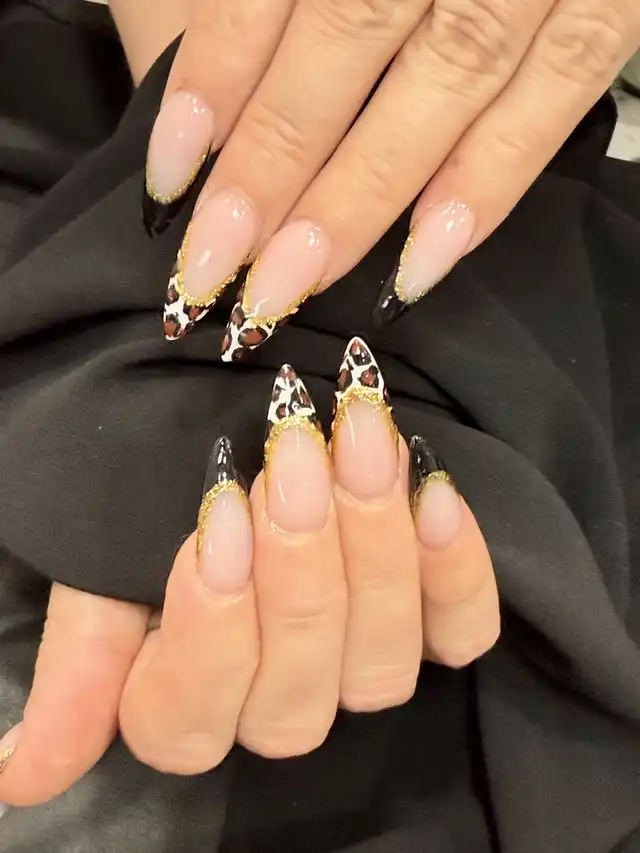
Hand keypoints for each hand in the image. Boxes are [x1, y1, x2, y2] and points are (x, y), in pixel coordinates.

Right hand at [0, 339, 498, 803]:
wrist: (239, 422)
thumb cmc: (156, 491)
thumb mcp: (104, 561)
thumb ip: (82, 659)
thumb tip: (21, 774)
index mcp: (191, 702)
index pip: (194, 717)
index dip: (210, 627)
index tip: (215, 513)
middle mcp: (282, 701)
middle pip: (298, 689)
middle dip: (300, 565)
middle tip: (292, 454)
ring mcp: (362, 665)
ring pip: (380, 664)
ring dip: (373, 547)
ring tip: (356, 441)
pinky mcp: (434, 624)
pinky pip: (461, 631)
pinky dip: (454, 568)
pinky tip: (433, 490)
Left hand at [143, 0, 639, 348]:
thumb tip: (200, 116)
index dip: (216, 77)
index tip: (172, 179)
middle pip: (353, 33)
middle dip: (276, 166)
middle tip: (214, 268)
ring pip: (450, 75)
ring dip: (362, 197)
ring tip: (290, 284)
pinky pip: (560, 89)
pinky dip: (488, 184)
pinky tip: (418, 263)